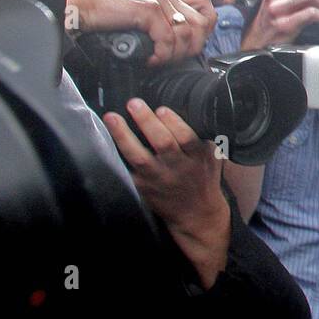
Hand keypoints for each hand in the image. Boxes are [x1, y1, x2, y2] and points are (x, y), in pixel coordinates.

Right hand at [66, 0, 215, 65]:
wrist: (84, 7)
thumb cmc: (110, 15)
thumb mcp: (144, 18)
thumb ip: (163, 23)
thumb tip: (183, 44)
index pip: (208, 10)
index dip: (206, 31)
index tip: (189, 46)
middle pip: (202, 25)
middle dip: (191, 49)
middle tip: (172, 59)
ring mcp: (160, 1)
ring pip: (186, 34)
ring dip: (174, 55)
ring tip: (158, 60)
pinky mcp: (148, 10)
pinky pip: (167, 38)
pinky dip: (161, 55)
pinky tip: (150, 59)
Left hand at [104, 98, 230, 288]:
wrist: (196, 214)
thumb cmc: (204, 179)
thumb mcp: (213, 157)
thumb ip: (203, 137)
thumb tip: (189, 108)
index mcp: (197, 158)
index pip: (187, 138)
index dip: (174, 123)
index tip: (161, 109)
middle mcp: (177, 168)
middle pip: (162, 143)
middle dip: (146, 122)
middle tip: (134, 103)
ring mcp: (158, 178)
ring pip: (138, 156)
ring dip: (123, 135)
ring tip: (112, 117)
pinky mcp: (143, 186)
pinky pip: (128, 168)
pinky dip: (116, 152)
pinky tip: (105, 138)